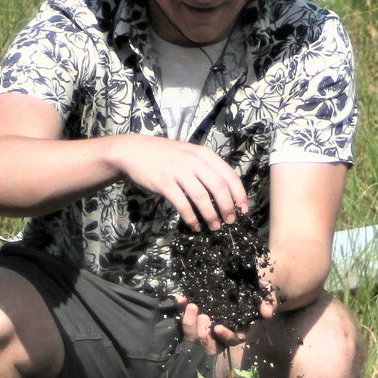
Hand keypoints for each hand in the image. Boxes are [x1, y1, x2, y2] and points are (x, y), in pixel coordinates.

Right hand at [111, 135, 248, 231]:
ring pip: (202, 197)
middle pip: (218, 187)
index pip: (229, 174)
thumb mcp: (189, 154)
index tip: (243, 209)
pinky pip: (182, 204)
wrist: (133, 151)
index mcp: (204, 154)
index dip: (239, 194)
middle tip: (230, 221)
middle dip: (227, 207)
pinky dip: (191, 218)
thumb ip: (206, 168)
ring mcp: (178, 171)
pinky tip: (195, 226)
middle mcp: (193, 161)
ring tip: (215, 227)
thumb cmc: (165, 155)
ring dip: (211, 215)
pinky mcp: (164, 183)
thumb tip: (225, 192)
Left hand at [174, 292, 276, 357]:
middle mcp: (220, 333)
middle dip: (203, 334)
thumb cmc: (256, 289)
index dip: (224, 336)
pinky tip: (180, 297)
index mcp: (238, 331)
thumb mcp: (265, 292)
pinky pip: (184, 317)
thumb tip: (267, 312)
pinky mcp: (194, 316)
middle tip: (203, 316)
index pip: (231, 340)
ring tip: (191, 306)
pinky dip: (180, 308)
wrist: (244, 278)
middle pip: (209, 346)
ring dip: (189, 324)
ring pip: (193, 337)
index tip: (217, 327)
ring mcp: (205, 326)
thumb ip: (268, 301)